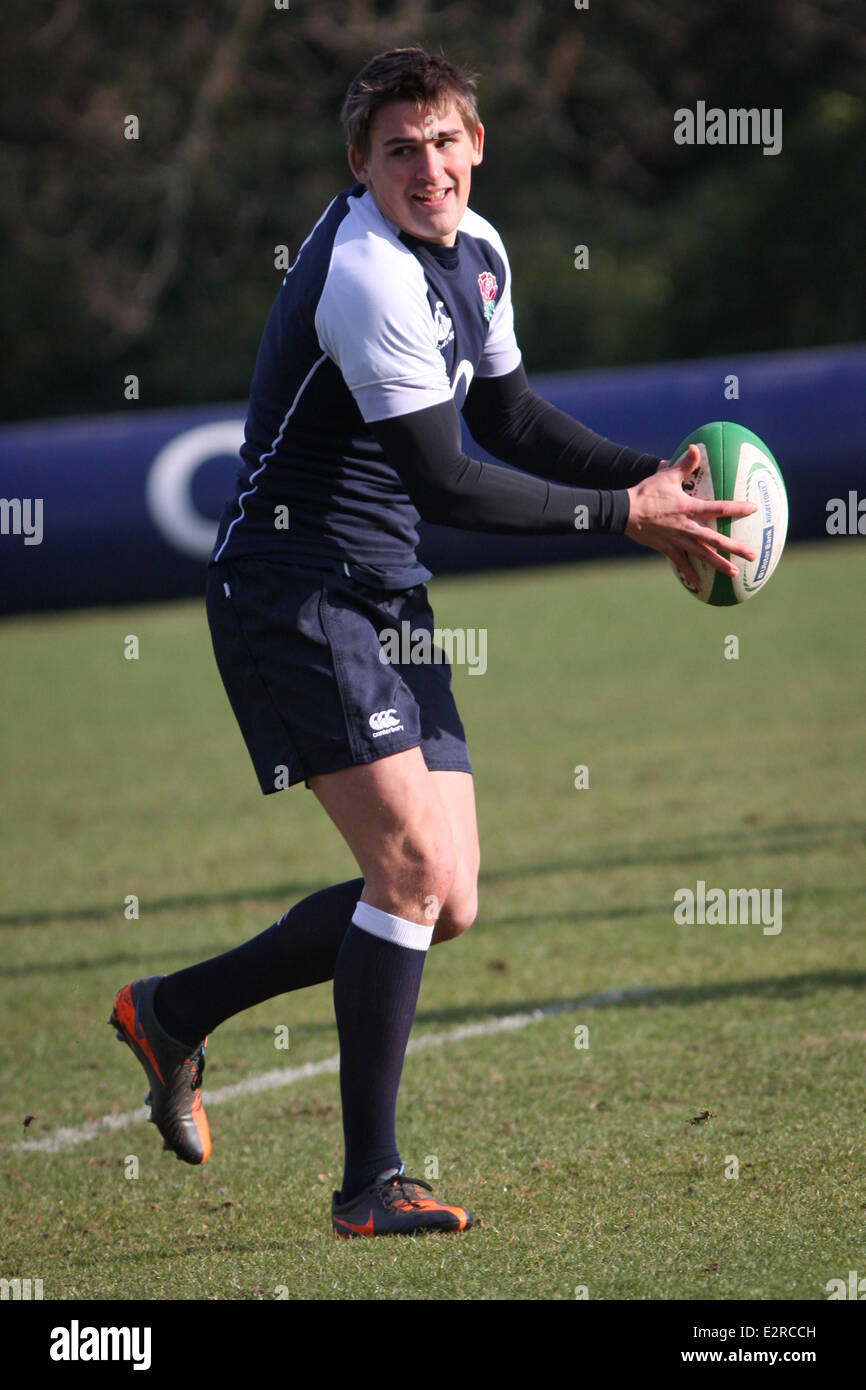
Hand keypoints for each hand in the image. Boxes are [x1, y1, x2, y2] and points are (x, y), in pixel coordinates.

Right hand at [625, 445, 757, 588]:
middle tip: (752, 555)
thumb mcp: (665, 475)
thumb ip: (684, 464)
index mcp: (690, 508)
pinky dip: (689, 573)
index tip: (754, 509)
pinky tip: (698, 583)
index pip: (719, 508)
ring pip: (703, 555)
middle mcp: (687, 527)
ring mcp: (677, 540)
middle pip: (716, 540)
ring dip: (719, 564)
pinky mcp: (666, 548)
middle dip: (735, 548)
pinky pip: (681, 563)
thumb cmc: (646, 492)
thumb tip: (695, 447)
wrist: (624, 512)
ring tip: (735, 572)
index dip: (737, 508)